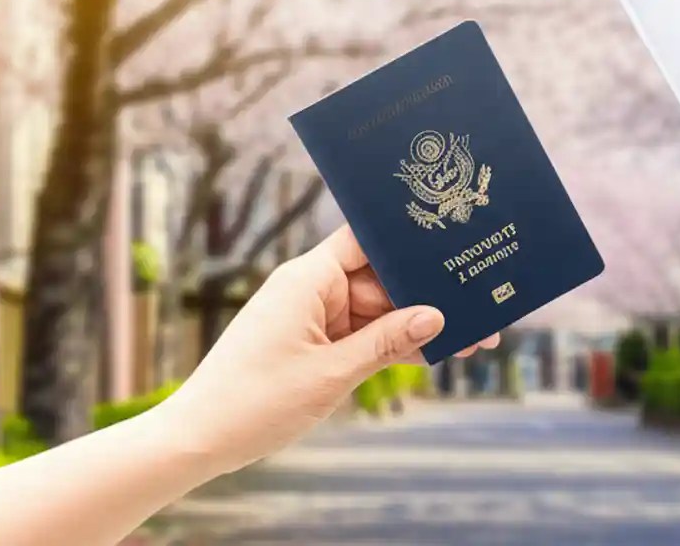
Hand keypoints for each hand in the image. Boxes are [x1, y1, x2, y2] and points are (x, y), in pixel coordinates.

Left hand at [155, 226, 498, 474]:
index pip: (366, 240)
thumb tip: (435, 316)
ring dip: (417, 325)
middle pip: (382, 278)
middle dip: (428, 294)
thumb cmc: (254, 401)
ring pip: (379, 311)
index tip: (450, 237)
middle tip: (481, 300)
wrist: (198, 441)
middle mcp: (312, 289)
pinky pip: (363, 336)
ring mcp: (313, 317)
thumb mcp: (332, 373)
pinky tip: (438, 352)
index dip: (407, 238)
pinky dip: (393, 346)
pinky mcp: (314, 343)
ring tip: (473, 335)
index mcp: (308, 278)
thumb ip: (388, 341)